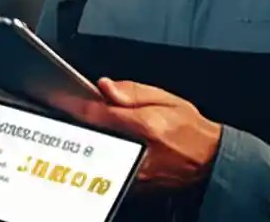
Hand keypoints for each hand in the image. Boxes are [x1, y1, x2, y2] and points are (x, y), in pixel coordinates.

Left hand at [58, 78, 221, 189]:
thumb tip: (105, 86)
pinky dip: (103, 156)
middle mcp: (136, 151)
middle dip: (82, 123)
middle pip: (94, 135)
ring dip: (91, 141)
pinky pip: (109, 166)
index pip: (99, 114)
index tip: (61, 99)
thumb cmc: (190, 129)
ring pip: (98, 154)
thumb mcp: (166, 99)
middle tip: (75, 112)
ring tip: (94, 129)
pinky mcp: (132, 183)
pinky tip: (109, 147)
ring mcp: (133, 171)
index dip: (76, 105)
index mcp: (144, 126)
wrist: (208, 159)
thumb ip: (132, 92)